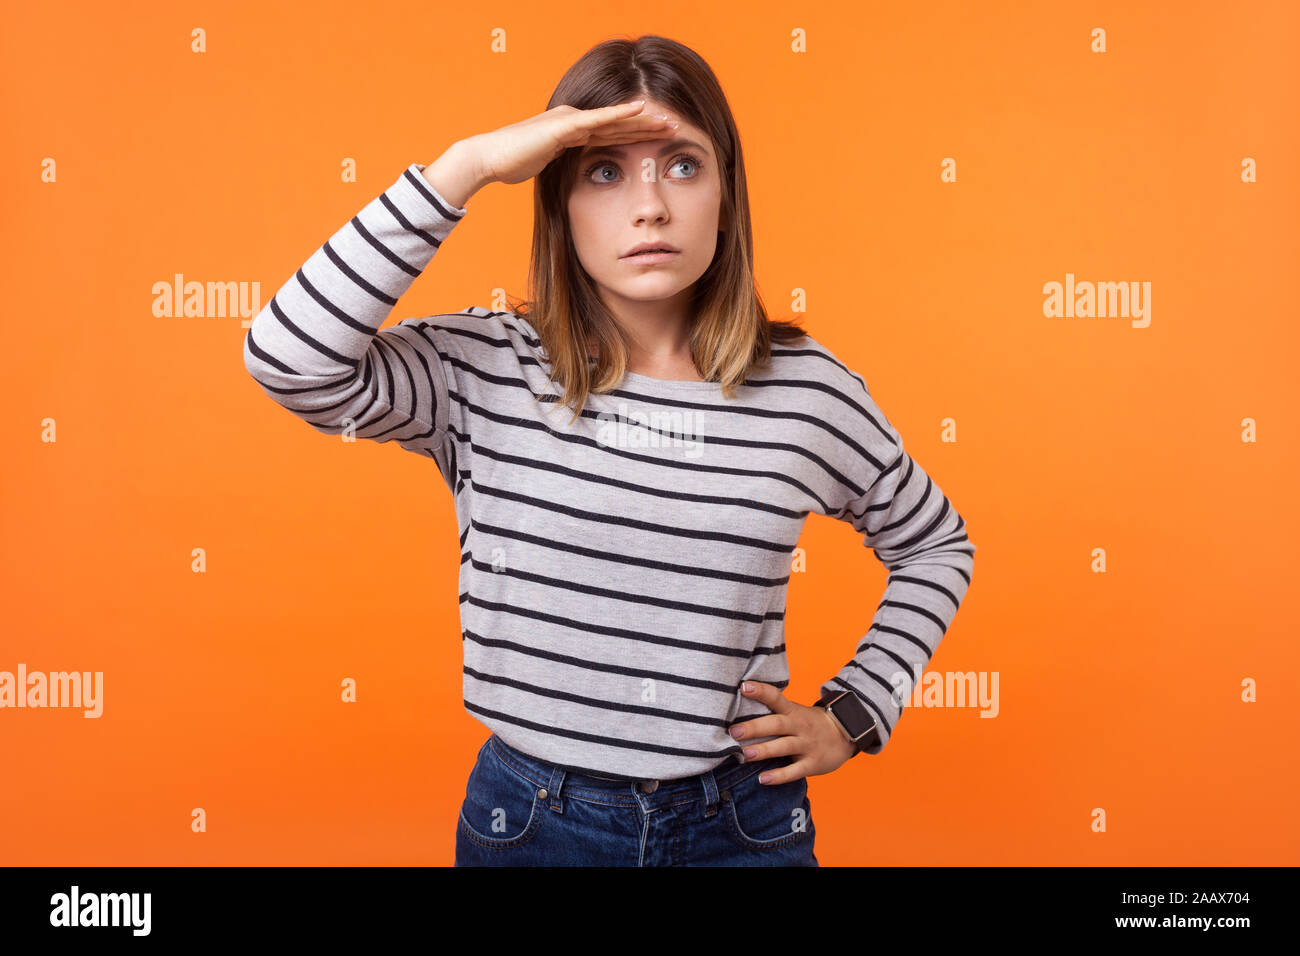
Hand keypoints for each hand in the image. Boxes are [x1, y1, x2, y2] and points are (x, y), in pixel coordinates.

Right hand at [462, 100, 677, 186]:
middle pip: (619, 126)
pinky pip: (599, 118)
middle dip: (648, 128)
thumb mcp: (547, 168)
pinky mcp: (566, 123)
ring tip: (669, 120)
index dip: (637, 137)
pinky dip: (621, 113)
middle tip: (676, 128)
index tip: (660, 141)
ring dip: (643, 120)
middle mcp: (576, 121)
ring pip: (615, 120)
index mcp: (573, 132)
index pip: (611, 135)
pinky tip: (641, 108)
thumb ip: (563, 169)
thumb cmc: (512, 165)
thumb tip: (576, 183)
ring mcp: (571, 119)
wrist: (490, 158)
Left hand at [728, 681, 857, 784]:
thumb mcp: (795, 712)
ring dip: (764, 751)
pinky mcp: (812, 763)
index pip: (776, 698)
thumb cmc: (809, 723)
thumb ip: (773, 712)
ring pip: (784, 747)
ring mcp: (807, 745)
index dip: (760, 691)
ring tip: (745, 755)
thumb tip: (737, 712)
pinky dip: (779, 776)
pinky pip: (794, 771)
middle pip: (776, 724)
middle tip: (734, 732)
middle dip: (755, 728)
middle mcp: (799, 726)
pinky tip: (762, 779)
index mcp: (793, 711)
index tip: (744, 687)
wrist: (845, 734)